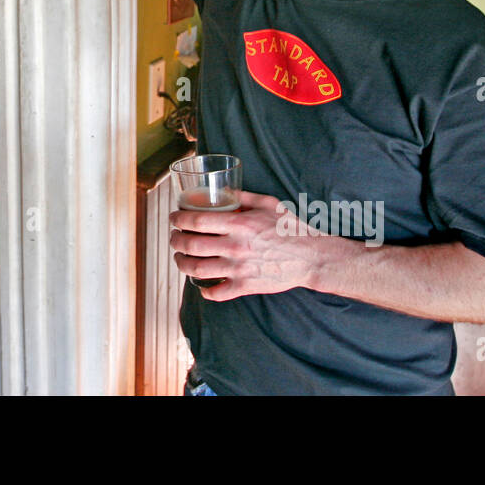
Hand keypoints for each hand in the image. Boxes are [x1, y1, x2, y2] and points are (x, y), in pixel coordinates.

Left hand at [169, 191, 326, 300]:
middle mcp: (235, 246)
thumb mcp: (268, 203)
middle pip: (191, 245)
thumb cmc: (290, 227)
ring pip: (197, 269)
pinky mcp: (245, 286)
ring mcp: (239, 269)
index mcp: (239, 224)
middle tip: (173, 238)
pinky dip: (204, 290)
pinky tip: (202, 285)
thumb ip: (243, 196)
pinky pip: (217, 293)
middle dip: (175, 241)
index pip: (197, 220)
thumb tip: (223, 191)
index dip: (179, 219)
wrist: (311, 256)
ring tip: (180, 258)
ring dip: (182, 263)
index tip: (173, 219)